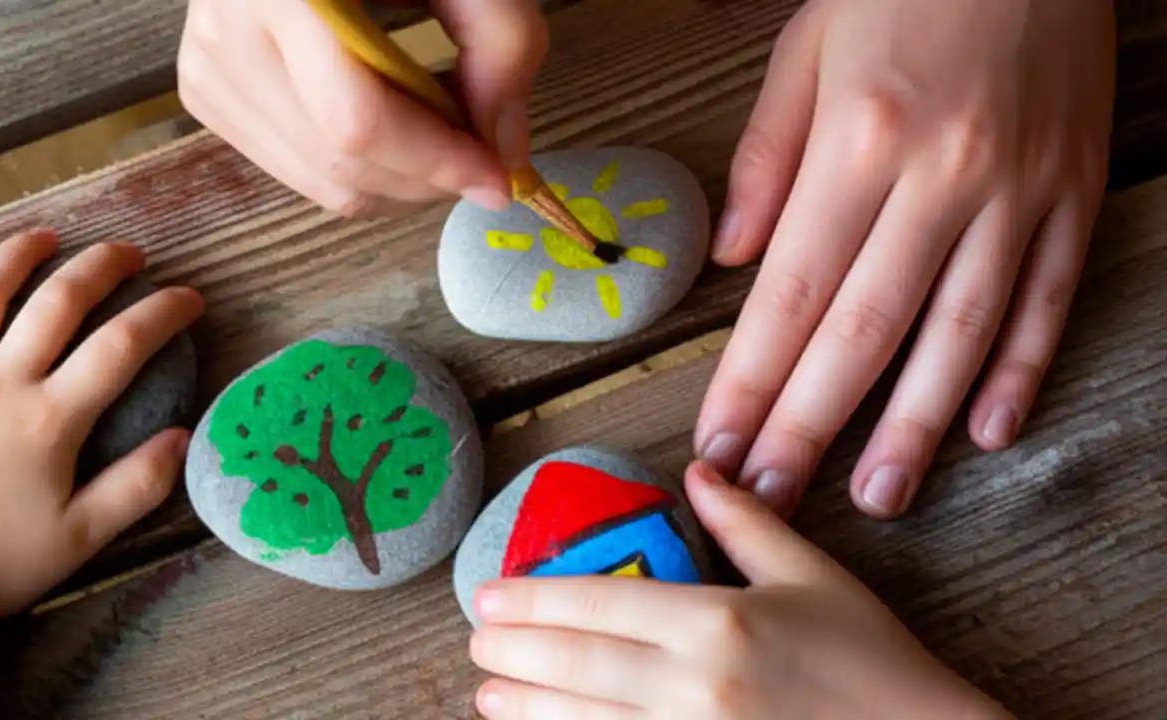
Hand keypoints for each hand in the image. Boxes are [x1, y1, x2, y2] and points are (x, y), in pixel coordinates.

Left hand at [0, 230, 203, 630]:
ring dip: (17, 257)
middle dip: (101, 266)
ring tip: (44, 236)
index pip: (122, 346)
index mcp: (50, 420)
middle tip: (129, 252)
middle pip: (58, 302)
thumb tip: (184, 435)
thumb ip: (138, 484)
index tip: (189, 296)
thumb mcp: (82, 537)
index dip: (163, 312)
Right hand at [177, 0, 547, 215]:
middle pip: (339, 163)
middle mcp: (228, 31)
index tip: (499, 179)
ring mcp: (208, 68)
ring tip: (438, 132)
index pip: (355, 119)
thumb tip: (505, 154)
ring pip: (320, 184)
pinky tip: (390, 124)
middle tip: (480, 158)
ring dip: (399, 182)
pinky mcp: (207, 93)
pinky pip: (296, 172)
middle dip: (426, 181)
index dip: (435, 162)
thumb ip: (503, 44)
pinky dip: (359, 171)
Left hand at [468, 462, 1011, 719]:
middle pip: (579, 664)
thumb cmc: (874, 664)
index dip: (537, 599)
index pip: (601, 601)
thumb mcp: (814, 577)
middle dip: (516, 654)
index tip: (490, 596)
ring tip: (488, 698)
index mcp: (718, 622)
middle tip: (475, 645)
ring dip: (530, 709)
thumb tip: (698, 469)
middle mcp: (696, 686)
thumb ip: (746, 522)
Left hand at [695, 0, 1115, 517]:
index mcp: (860, 140)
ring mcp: (1019, 190)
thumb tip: (734, 259)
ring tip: (878, 496)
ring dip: (914, 426)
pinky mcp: (1074, 191)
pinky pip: (1049, 298)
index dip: (751, 382)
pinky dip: (1021, 370)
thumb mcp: (805, 51)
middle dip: (810, 426)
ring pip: (960, 333)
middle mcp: (942, 176)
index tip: (717, 446)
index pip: (793, 294)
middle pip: (865, 332)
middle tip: (773, 496)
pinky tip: (988, 431)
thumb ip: (765, 161)